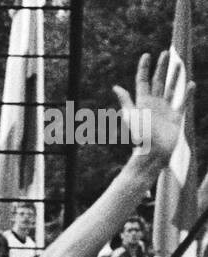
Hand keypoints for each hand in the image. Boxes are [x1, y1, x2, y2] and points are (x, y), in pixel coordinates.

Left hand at [113, 52, 194, 169]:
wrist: (153, 154)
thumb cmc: (141, 137)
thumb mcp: (133, 117)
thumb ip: (126, 101)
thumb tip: (116, 87)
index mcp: (142, 102)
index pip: (143, 81)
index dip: (144, 68)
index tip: (146, 55)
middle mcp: (154, 104)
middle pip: (158, 81)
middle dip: (161, 67)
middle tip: (166, 52)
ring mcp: (165, 110)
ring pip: (170, 89)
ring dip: (174, 76)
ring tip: (178, 63)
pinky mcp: (175, 118)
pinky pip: (182, 102)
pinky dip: (187, 93)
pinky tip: (191, 83)